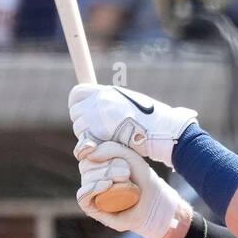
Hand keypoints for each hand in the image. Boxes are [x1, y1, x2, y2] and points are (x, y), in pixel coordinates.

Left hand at [69, 83, 197, 167]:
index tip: (83, 112)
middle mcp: (99, 101)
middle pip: (75, 112)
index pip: (77, 93)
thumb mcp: (129, 102)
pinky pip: (84, 141)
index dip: (77, 103)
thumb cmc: (151, 119)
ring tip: (108, 138)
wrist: (161, 130)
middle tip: (99, 130)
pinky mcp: (98, 133)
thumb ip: (110, 103)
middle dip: (83, 122)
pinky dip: (92, 146)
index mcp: (106, 92)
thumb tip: (96, 108)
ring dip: (88, 135)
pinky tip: (108, 145)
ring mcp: (97, 116)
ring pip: (79, 128)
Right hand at [76, 141, 187, 237]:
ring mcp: (92, 192)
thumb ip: (110, 148)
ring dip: (106, 176)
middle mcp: (92, 177)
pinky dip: (92, 189)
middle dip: (107, 166)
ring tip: (125, 179)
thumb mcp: (129, 157)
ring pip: (86, 179)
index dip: (84, 148)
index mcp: (98, 162)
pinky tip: (107, 185)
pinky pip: (82, 196)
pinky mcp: (93, 208)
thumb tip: (89, 153)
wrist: (155, 202)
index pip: (84, 152)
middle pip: (86, 165)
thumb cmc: (143, 178)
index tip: (90, 147)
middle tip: (127, 172)